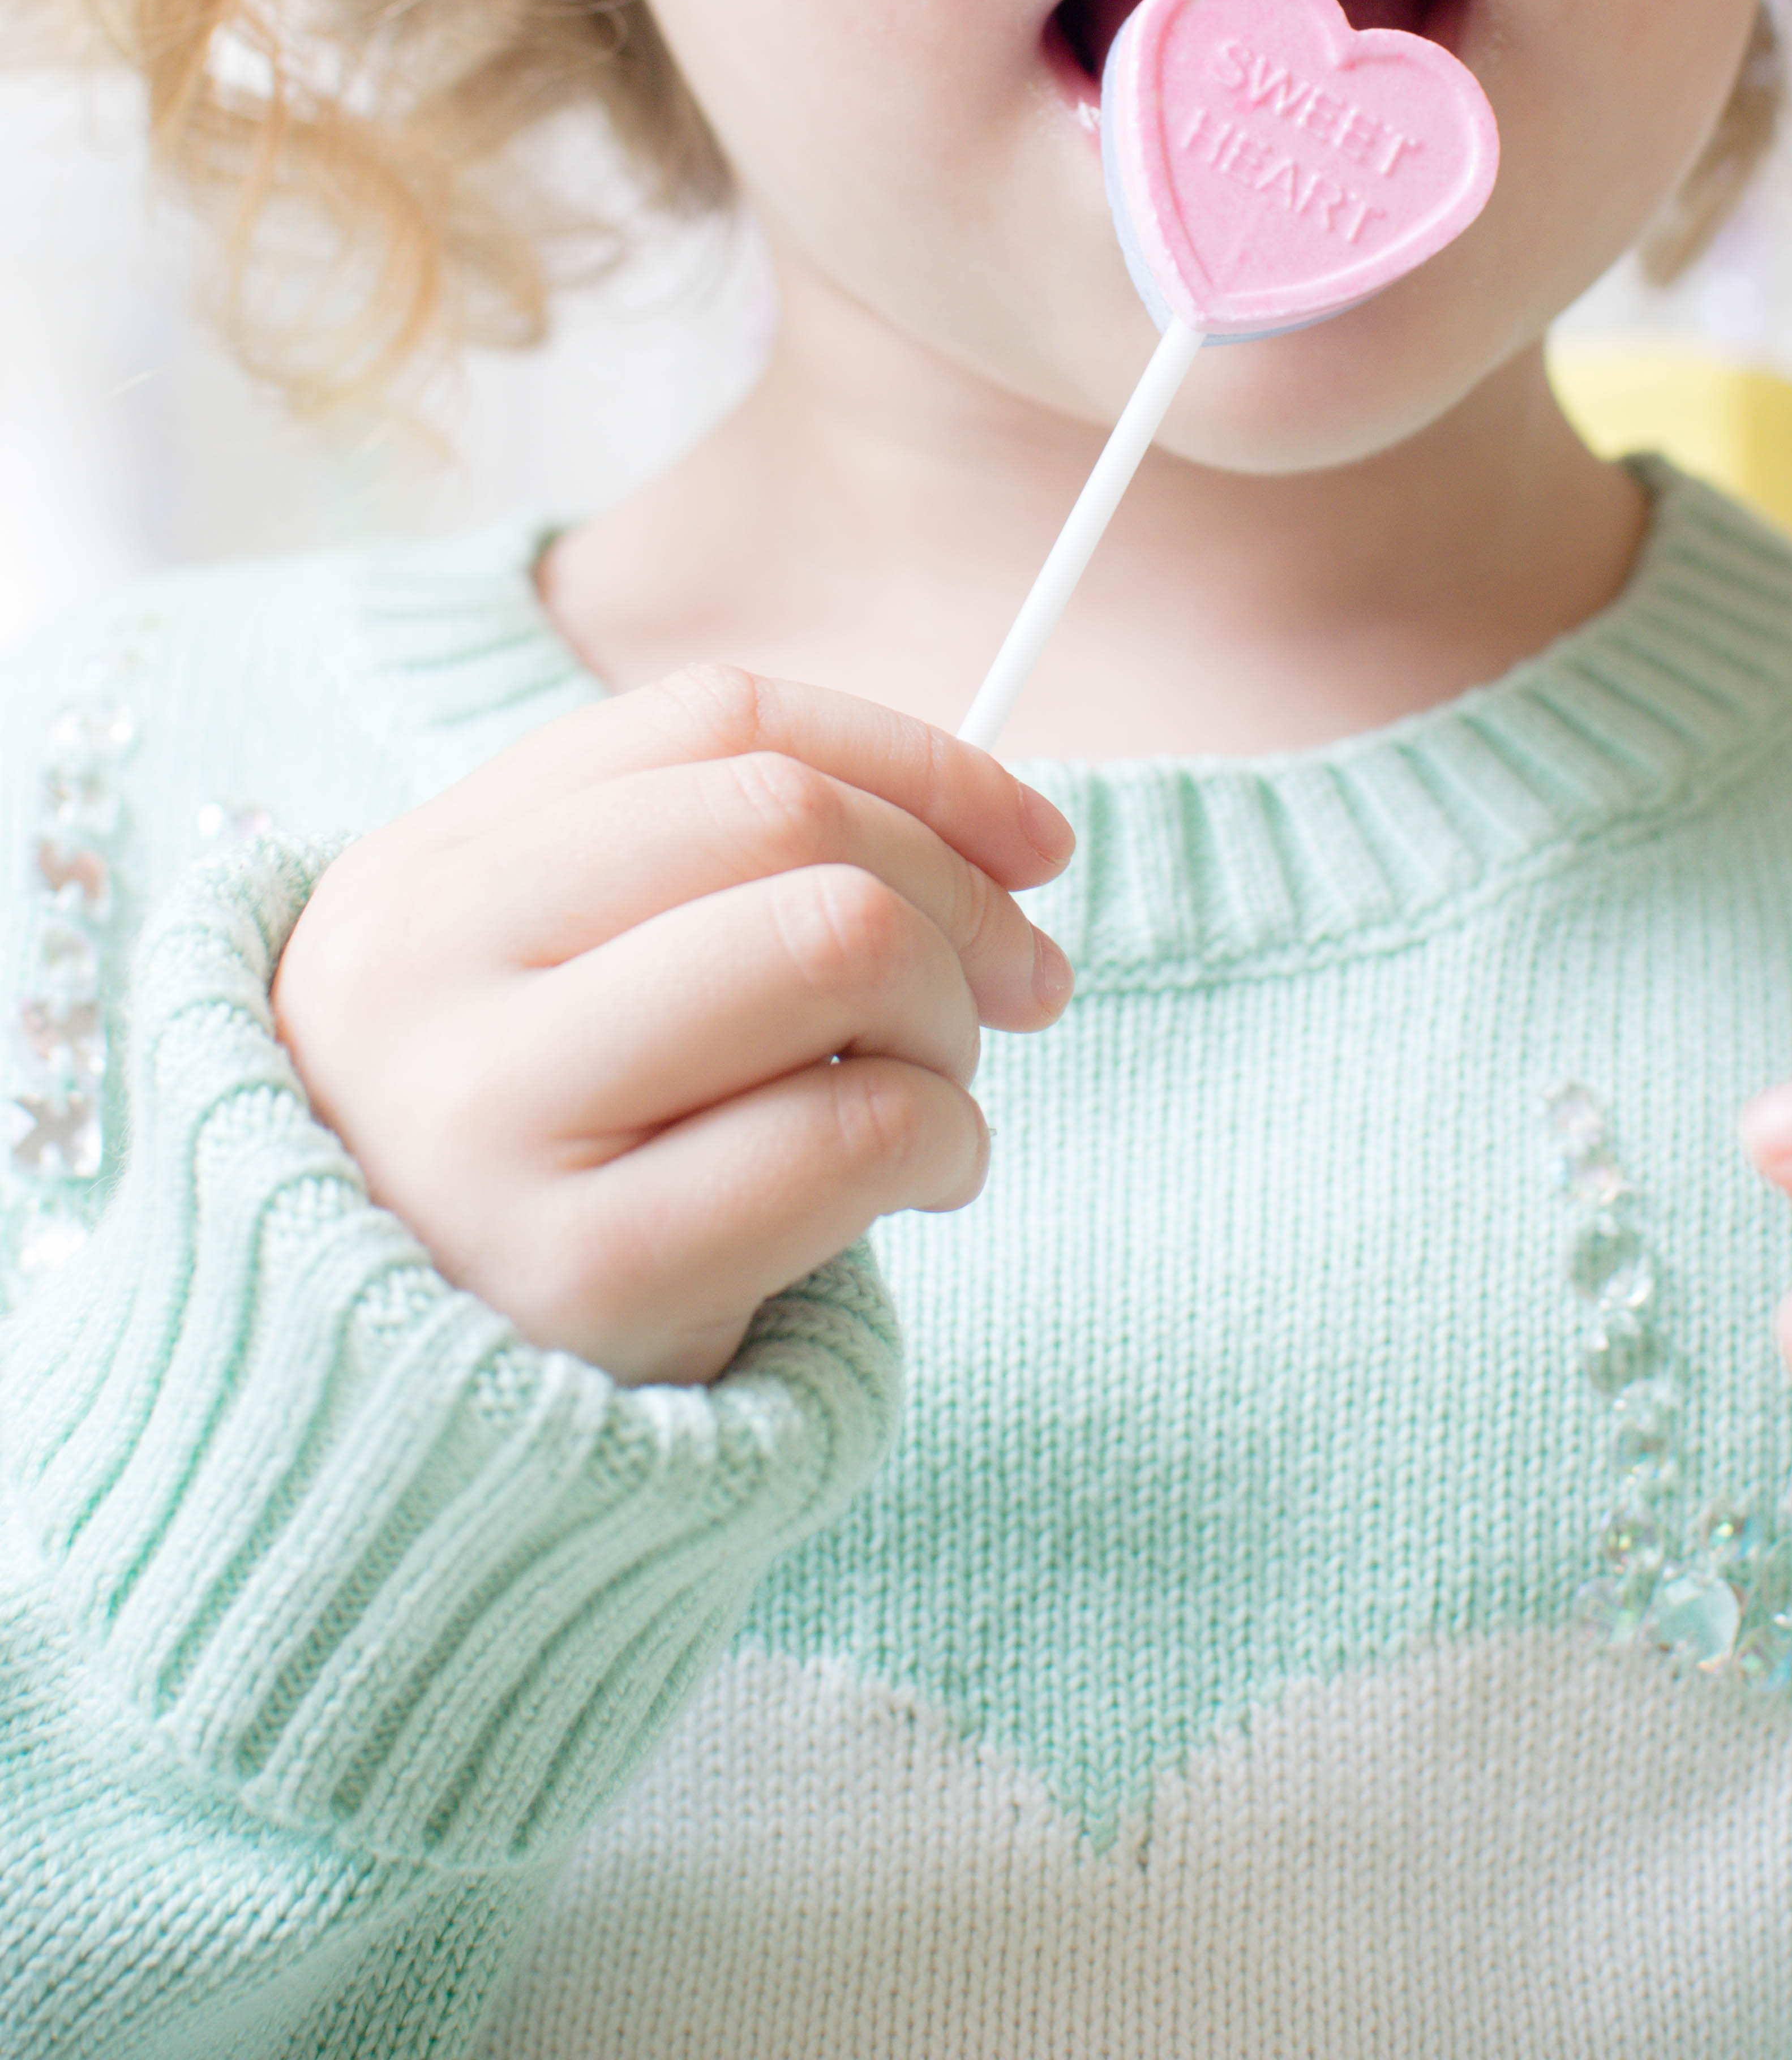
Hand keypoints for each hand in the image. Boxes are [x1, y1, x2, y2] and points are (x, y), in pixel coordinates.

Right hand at [272, 665, 1075, 1386]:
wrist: (389, 1437)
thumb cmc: (536, 1185)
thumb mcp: (554, 995)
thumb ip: (722, 882)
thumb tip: (1003, 832)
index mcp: (421, 875)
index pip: (715, 723)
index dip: (913, 761)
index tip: (1033, 838)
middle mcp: (426, 973)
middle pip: (788, 820)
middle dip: (958, 898)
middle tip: (1015, 987)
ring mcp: (487, 1120)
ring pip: (837, 943)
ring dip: (950, 1022)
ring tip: (931, 1095)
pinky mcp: (580, 1272)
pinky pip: (855, 1127)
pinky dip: (946, 1140)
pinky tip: (918, 1184)